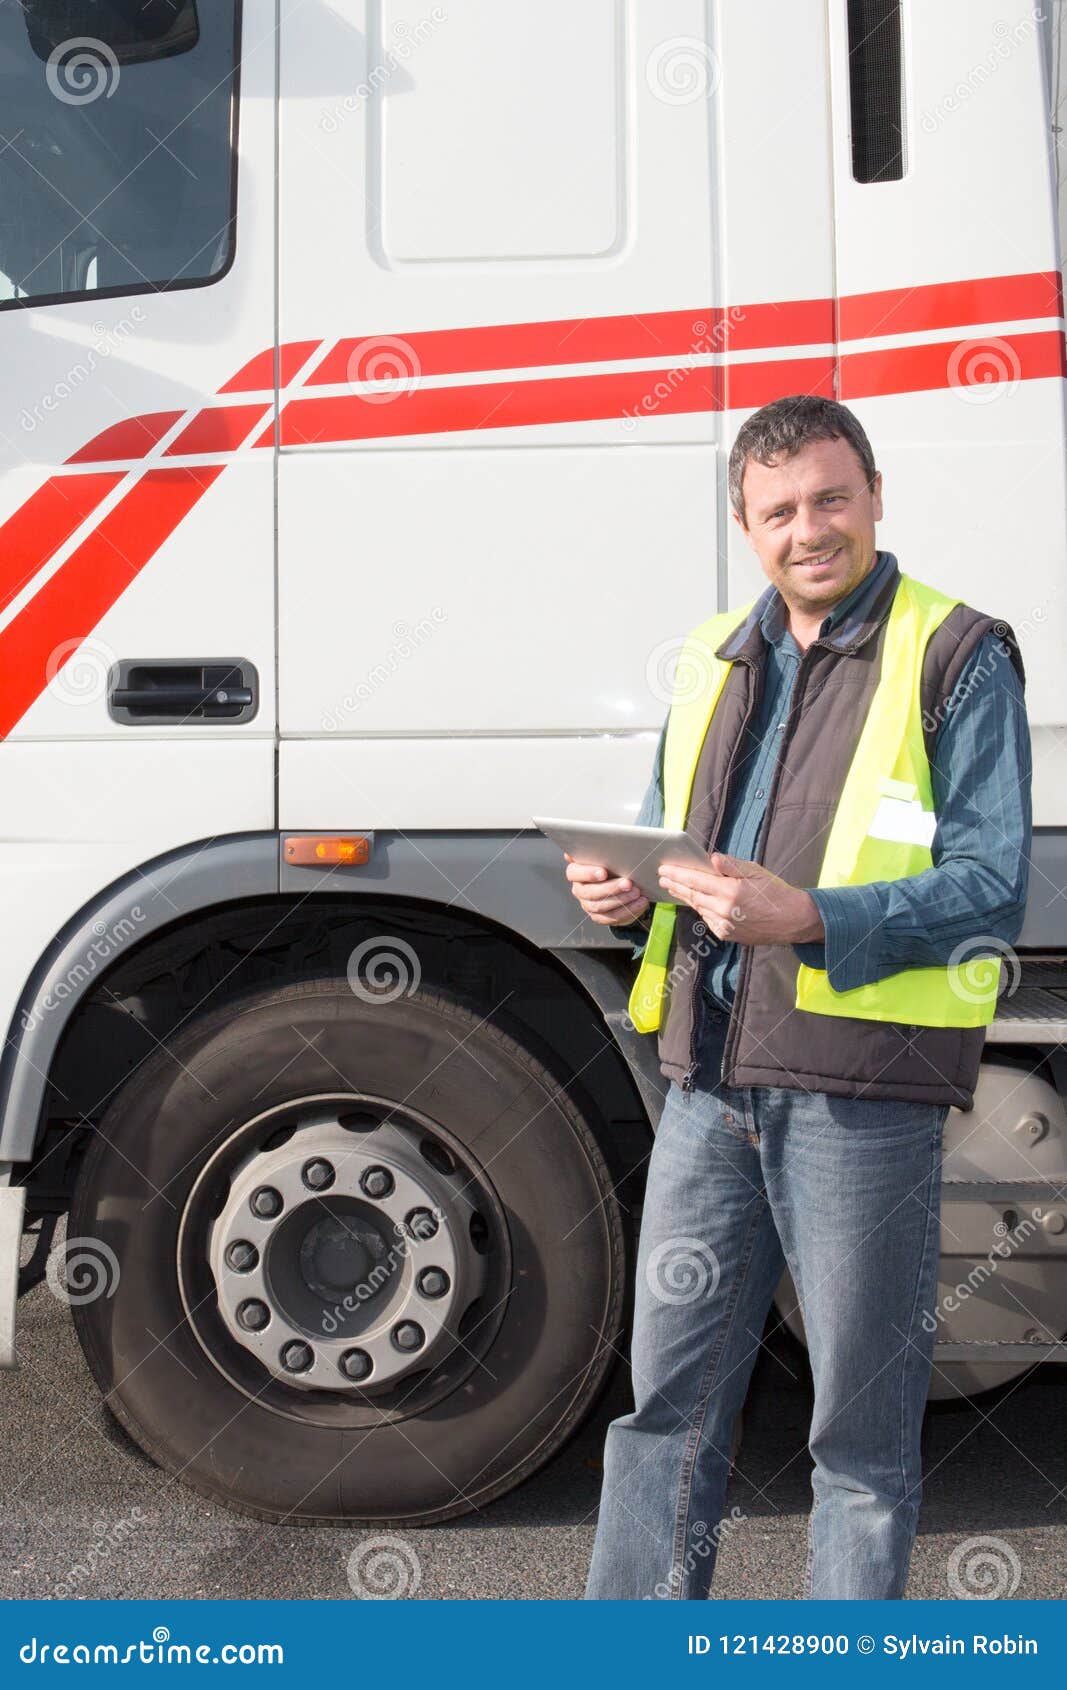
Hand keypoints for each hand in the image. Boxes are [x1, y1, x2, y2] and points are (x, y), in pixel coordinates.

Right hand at [564, 852, 650, 925]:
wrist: (621, 884)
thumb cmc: (613, 865)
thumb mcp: (608, 855)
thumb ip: (601, 848)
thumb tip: (603, 839)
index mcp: (576, 872)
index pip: (574, 873)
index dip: (588, 873)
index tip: (603, 872)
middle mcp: (579, 889)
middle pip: (589, 892)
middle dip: (610, 888)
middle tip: (628, 882)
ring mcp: (588, 905)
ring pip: (600, 906)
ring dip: (621, 899)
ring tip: (636, 892)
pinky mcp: (600, 917)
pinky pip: (612, 917)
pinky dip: (629, 910)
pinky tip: (641, 901)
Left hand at [656, 850, 823, 945]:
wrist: (793, 921)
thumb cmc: (776, 892)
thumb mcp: (757, 872)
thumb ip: (732, 866)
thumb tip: (712, 858)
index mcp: (731, 891)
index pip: (696, 880)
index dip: (678, 874)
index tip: (664, 868)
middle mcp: (724, 910)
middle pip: (692, 894)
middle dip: (675, 884)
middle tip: (662, 877)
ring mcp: (724, 924)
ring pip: (698, 907)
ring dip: (684, 896)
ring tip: (673, 886)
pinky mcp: (727, 934)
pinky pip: (707, 918)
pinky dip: (699, 907)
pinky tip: (693, 900)